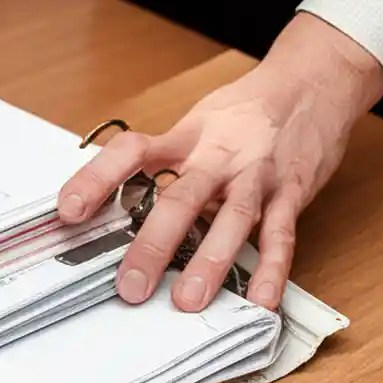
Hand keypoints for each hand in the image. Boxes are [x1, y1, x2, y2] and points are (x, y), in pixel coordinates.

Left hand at [58, 13, 382, 310]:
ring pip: (232, 219)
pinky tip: (261, 300)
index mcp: (186, 137)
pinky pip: (282, 235)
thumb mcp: (197, 124)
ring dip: (210, 261)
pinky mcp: (291, 193)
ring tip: (188, 300)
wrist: (315, 82)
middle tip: (129, 286)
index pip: (132, 152)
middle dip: (153, 245)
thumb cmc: (247, 111)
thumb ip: (164, 162)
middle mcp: (218, 156)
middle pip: (180, 198)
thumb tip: (113, 204)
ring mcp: (256, 176)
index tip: (68, 211)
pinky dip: (272, 270)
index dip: (96, 179)